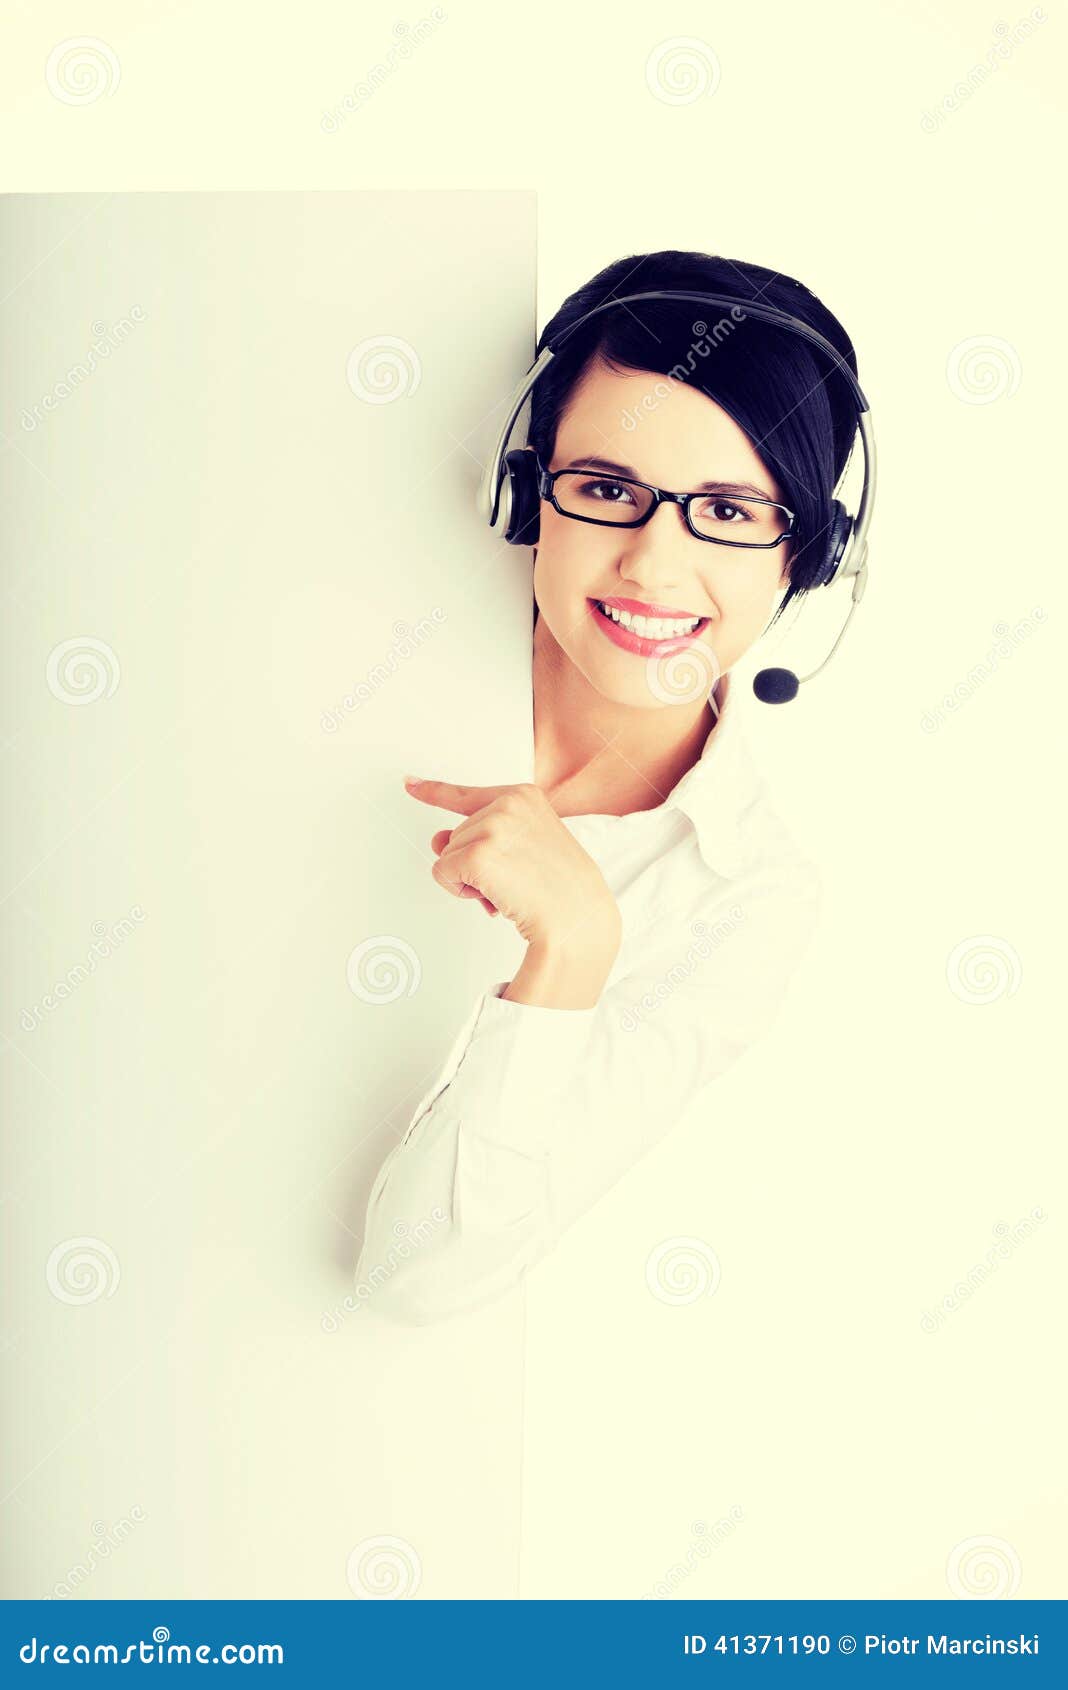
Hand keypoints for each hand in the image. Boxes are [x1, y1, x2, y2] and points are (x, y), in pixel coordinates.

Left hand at [403, 775, 621, 959]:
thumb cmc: (559, 887)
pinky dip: (459, 890)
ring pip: (447, 854)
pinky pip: (443, 872)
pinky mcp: (478, 854)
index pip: (467, 794)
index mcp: (524, 796)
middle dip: (475, 863)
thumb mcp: (522, 848)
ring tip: (508, 887)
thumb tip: (437, 840)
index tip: (410, 784)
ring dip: (469, 879)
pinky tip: (492, 894)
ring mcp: (493, 827)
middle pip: (457, 834)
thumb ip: (479, 837)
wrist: (577, 917)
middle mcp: (508, 804)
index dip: (434, 791)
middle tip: (512, 879)